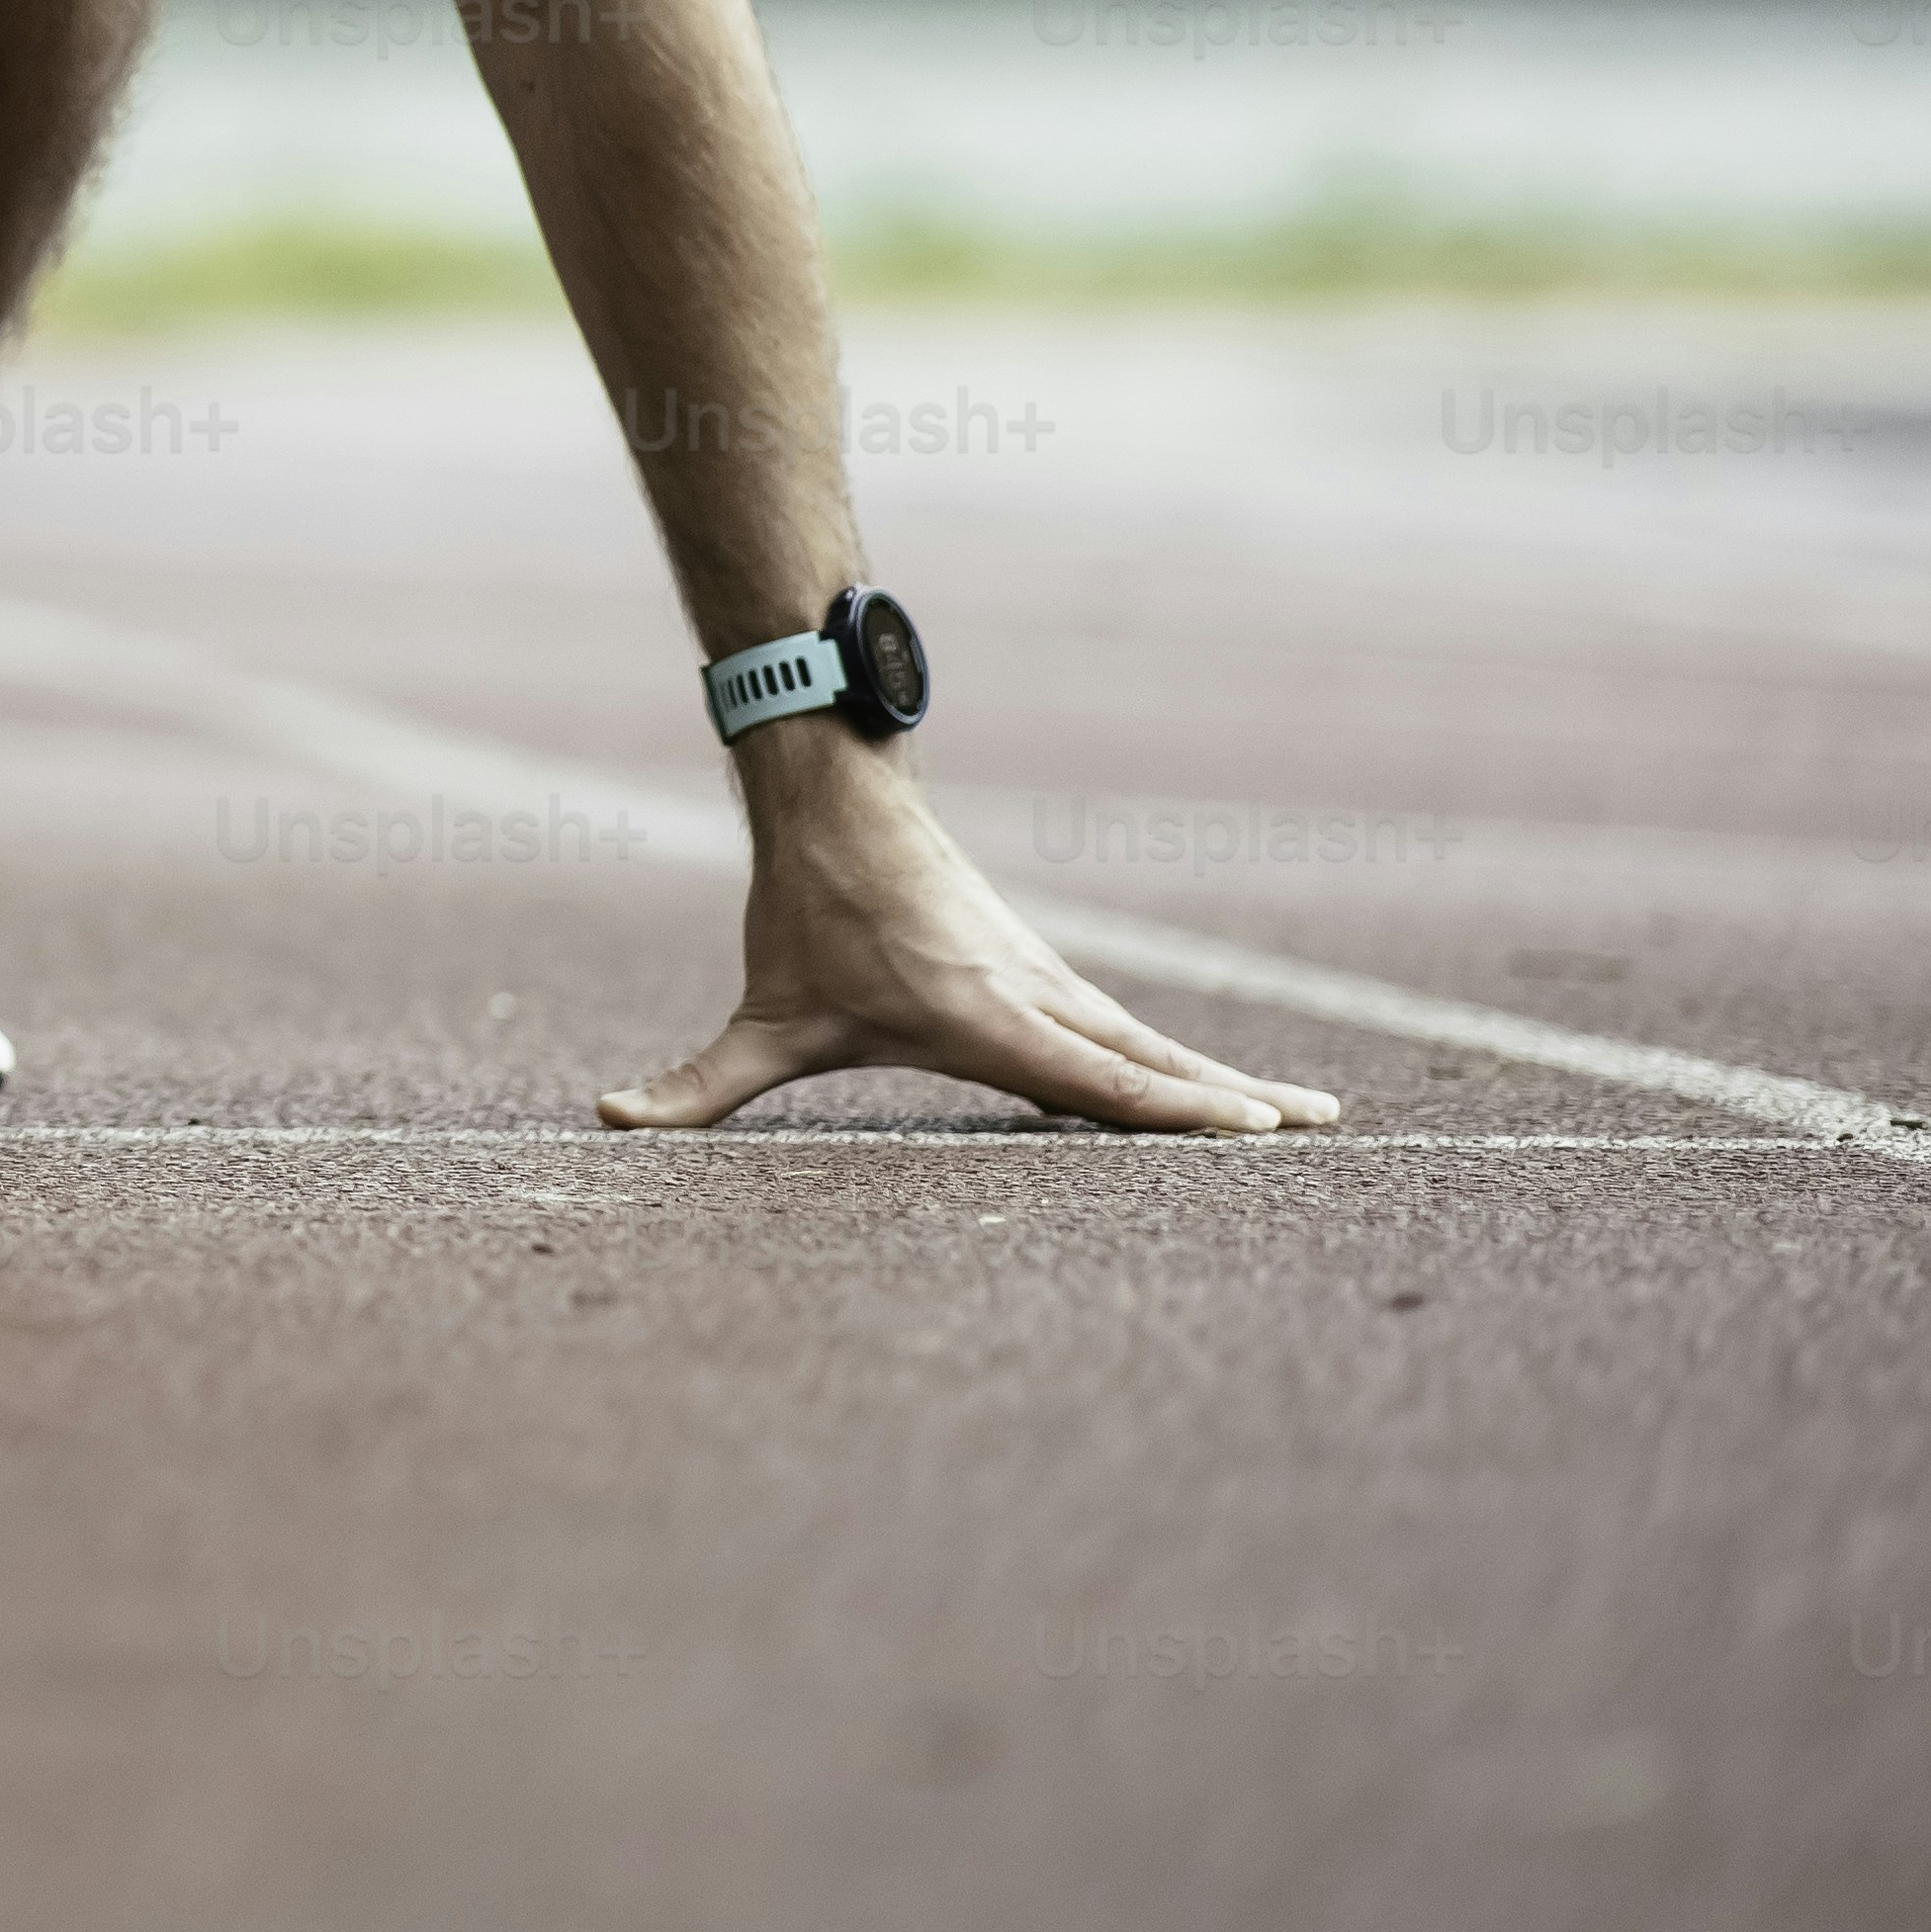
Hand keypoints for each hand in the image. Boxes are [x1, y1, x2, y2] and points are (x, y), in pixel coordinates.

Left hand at [601, 732, 1341, 1138]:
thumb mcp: (764, 1013)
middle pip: (1152, 1061)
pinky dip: (1178, 1060)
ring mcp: (1047, 982)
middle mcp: (1035, 998)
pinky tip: (1214, 1089)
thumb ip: (698, 1085)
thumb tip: (608, 1120)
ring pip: (1147, 1042)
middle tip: (1322, 1126)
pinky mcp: (1043, 973)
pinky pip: (1124, 1028)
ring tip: (1303, 1114)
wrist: (839, 802)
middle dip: (1233, 1101)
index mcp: (986, 1019)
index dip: (1173, 1109)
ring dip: (1222, 1079)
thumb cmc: (808, 914)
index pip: (1096, 1079)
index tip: (1254, 1128)